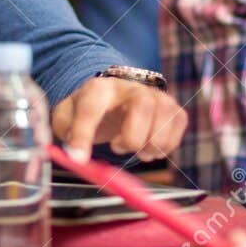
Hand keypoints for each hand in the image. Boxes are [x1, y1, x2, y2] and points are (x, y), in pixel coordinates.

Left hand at [52, 77, 186, 161]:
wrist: (114, 98)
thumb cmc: (90, 111)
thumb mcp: (67, 119)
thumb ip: (68, 134)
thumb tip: (76, 157)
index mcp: (98, 89)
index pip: (92, 107)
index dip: (84, 134)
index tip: (79, 159)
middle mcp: (130, 87)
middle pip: (143, 105)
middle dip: (132, 137)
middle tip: (117, 147)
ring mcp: (155, 95)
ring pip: (165, 115)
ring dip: (151, 143)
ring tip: (136, 151)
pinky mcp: (171, 106)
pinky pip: (178, 124)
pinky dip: (167, 145)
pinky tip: (150, 149)